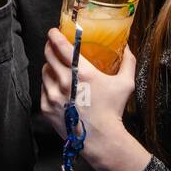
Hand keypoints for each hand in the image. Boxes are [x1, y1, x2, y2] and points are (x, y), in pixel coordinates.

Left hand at [40, 27, 134, 142]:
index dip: (55, 35)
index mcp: (82, 72)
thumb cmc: (113, 110)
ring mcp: (53, 95)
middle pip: (48, 55)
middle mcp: (65, 82)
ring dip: (49, 65)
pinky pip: (43, 88)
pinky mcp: (47, 107)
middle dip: (49, 47)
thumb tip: (127, 47)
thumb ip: (127, 62)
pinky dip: (48, 83)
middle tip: (53, 45)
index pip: (62, 46)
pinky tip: (56, 85)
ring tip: (56, 66)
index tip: (53, 31)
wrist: (100, 138)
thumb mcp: (125, 83)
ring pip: (44, 71)